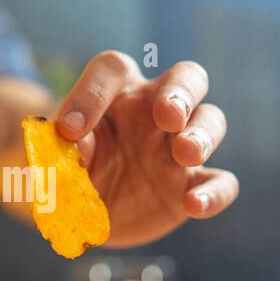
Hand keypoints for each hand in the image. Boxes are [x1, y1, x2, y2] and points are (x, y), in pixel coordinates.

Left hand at [55, 51, 236, 247]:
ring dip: (203, 134)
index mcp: (117, 92)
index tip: (69, 130)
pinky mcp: (191, 183)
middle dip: (182, 93)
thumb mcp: (59, 160)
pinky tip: (194, 205)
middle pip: (186, 77)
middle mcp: (155, 110)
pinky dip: (214, 192)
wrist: (85, 209)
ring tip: (186, 153)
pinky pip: (220, 181)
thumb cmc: (73, 167)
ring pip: (211, 120)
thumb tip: (73, 140)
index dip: (92, 92)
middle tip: (168, 116)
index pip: (112, 71)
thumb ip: (64, 149)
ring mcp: (178, 146)